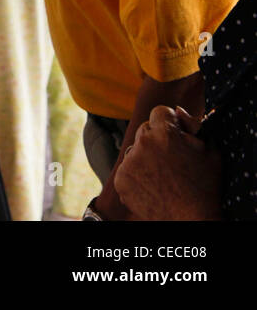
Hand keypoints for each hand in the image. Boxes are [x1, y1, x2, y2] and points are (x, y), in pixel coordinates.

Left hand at [113, 105, 224, 219]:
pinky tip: (153, 186)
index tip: (176, 134)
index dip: (169, 123)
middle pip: (145, 130)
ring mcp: (129, 162)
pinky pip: (127, 168)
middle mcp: (142, 143)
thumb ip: (193, 126)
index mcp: (165, 133)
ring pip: (135, 150)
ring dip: (145, 157)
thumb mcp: (210, 151)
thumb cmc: (204, 186)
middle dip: (157, 140)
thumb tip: (178, 111)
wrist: (191, 219)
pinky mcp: (120, 179)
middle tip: (171, 159)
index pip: (159, 112)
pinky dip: (136, 175)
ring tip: (164, 176)